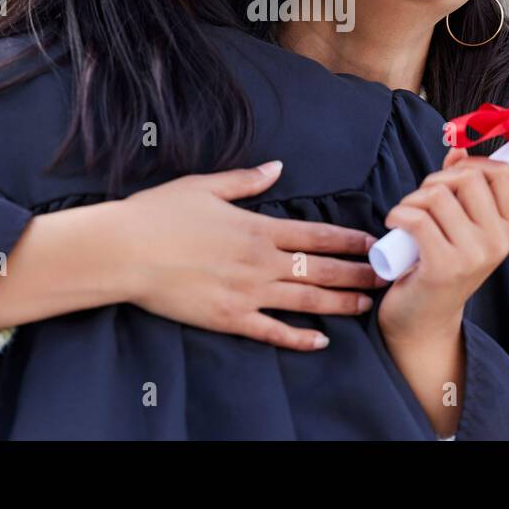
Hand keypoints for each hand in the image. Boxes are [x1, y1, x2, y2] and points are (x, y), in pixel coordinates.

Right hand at [116, 161, 387, 351]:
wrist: (123, 251)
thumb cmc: (159, 213)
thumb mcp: (205, 186)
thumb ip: (246, 180)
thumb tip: (277, 168)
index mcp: (257, 228)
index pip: (316, 235)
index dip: (349, 240)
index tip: (373, 242)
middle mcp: (260, 262)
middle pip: (322, 270)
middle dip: (357, 274)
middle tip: (385, 277)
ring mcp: (246, 293)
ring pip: (306, 300)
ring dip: (340, 303)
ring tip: (366, 305)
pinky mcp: (228, 319)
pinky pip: (272, 332)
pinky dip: (299, 338)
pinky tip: (320, 340)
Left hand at [377, 149, 508, 346]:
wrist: (423, 322)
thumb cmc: (438, 267)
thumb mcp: (458, 227)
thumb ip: (462, 189)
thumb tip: (459, 149)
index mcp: (508, 230)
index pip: (502, 173)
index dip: (471, 164)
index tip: (449, 176)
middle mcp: (497, 242)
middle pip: (467, 177)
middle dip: (435, 180)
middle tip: (421, 202)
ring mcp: (473, 255)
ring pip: (437, 195)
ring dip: (411, 200)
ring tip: (407, 218)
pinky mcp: (444, 267)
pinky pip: (416, 218)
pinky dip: (398, 215)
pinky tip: (394, 226)